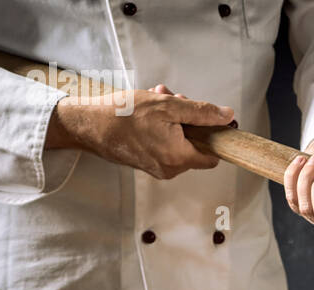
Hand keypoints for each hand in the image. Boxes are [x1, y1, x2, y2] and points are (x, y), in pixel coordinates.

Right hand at [45, 84, 232, 178]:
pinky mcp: (144, 162)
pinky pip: (162, 144)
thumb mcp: (169, 105)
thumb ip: (202, 112)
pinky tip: (147, 110)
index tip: (208, 119)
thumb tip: (227, 116)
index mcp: (178, 158)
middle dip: (187, 118)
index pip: (212, 156)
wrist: (87, 124)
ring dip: (171, 118)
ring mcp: (155, 167)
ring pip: (177, 141)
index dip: (213, 136)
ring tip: (156, 98)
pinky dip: (160, 127)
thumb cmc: (123, 115)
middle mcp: (169, 169)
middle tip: (173, 97)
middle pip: (193, 144)